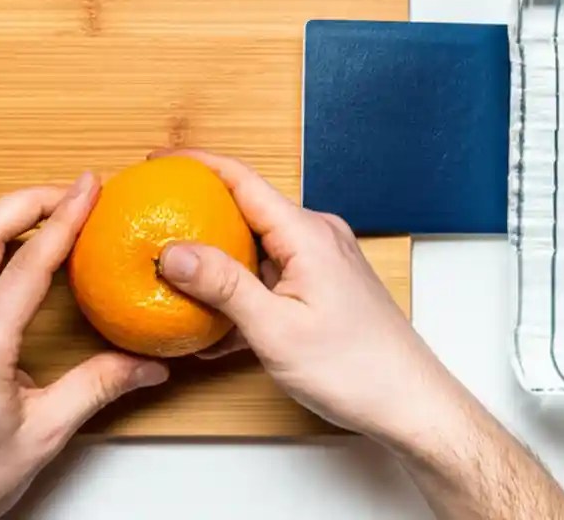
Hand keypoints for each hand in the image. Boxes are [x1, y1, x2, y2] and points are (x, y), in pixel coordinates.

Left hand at [0, 175, 168, 519]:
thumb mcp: (41, 436)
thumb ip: (97, 389)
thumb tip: (146, 366)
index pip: (28, 262)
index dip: (64, 217)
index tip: (89, 189)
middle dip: (28, 198)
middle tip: (69, 191)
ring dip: (4, 221)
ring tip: (46, 218)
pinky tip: (8, 262)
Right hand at [155, 150, 460, 445]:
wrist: (408, 402)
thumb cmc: (355, 369)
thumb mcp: (275, 330)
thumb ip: (222, 286)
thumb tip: (173, 252)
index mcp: (307, 234)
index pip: (242, 180)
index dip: (197, 164)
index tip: (157, 160)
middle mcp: (317, 237)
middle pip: (246, 210)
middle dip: (199, 214)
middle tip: (155, 220)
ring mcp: (322, 262)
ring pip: (256, 248)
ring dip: (217, 263)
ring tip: (171, 275)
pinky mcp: (323, 287)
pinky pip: (271, 277)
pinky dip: (241, 292)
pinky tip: (211, 325)